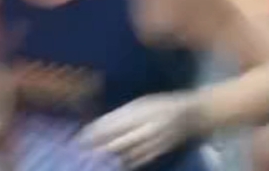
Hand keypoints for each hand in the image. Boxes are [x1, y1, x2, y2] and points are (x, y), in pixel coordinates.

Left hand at [79, 91, 203, 167]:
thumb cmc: (163, 105)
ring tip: (89, 163)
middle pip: (116, 142)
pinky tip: (110, 166)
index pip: (111, 125)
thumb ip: (119, 116)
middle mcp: (147, 126)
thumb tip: (93, 129)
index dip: (92, 135)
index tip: (75, 141)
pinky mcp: (158, 152)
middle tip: (76, 155)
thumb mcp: (141, 104)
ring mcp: (154, 141)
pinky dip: (121, 165)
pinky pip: (136, 162)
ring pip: (125, 155)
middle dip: (95, 150)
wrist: (194, 115)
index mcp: (142, 110)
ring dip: (106, 160)